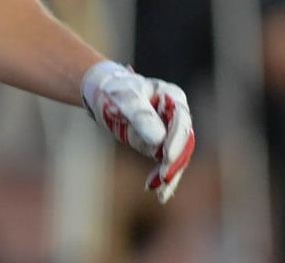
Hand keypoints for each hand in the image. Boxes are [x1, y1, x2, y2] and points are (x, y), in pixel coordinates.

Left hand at [81, 61, 194, 202]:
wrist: (101, 94)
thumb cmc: (115, 90)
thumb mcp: (125, 99)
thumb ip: (141, 116)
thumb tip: (158, 140)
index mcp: (172, 97)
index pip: (181, 123)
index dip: (176, 141)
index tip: (166, 157)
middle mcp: (175, 116)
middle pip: (183, 143)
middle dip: (175, 163)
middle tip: (164, 179)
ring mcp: (169, 132)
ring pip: (176, 158)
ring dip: (170, 176)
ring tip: (160, 193)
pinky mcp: (158, 145)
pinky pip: (164, 165)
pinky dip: (161, 178)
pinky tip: (155, 191)